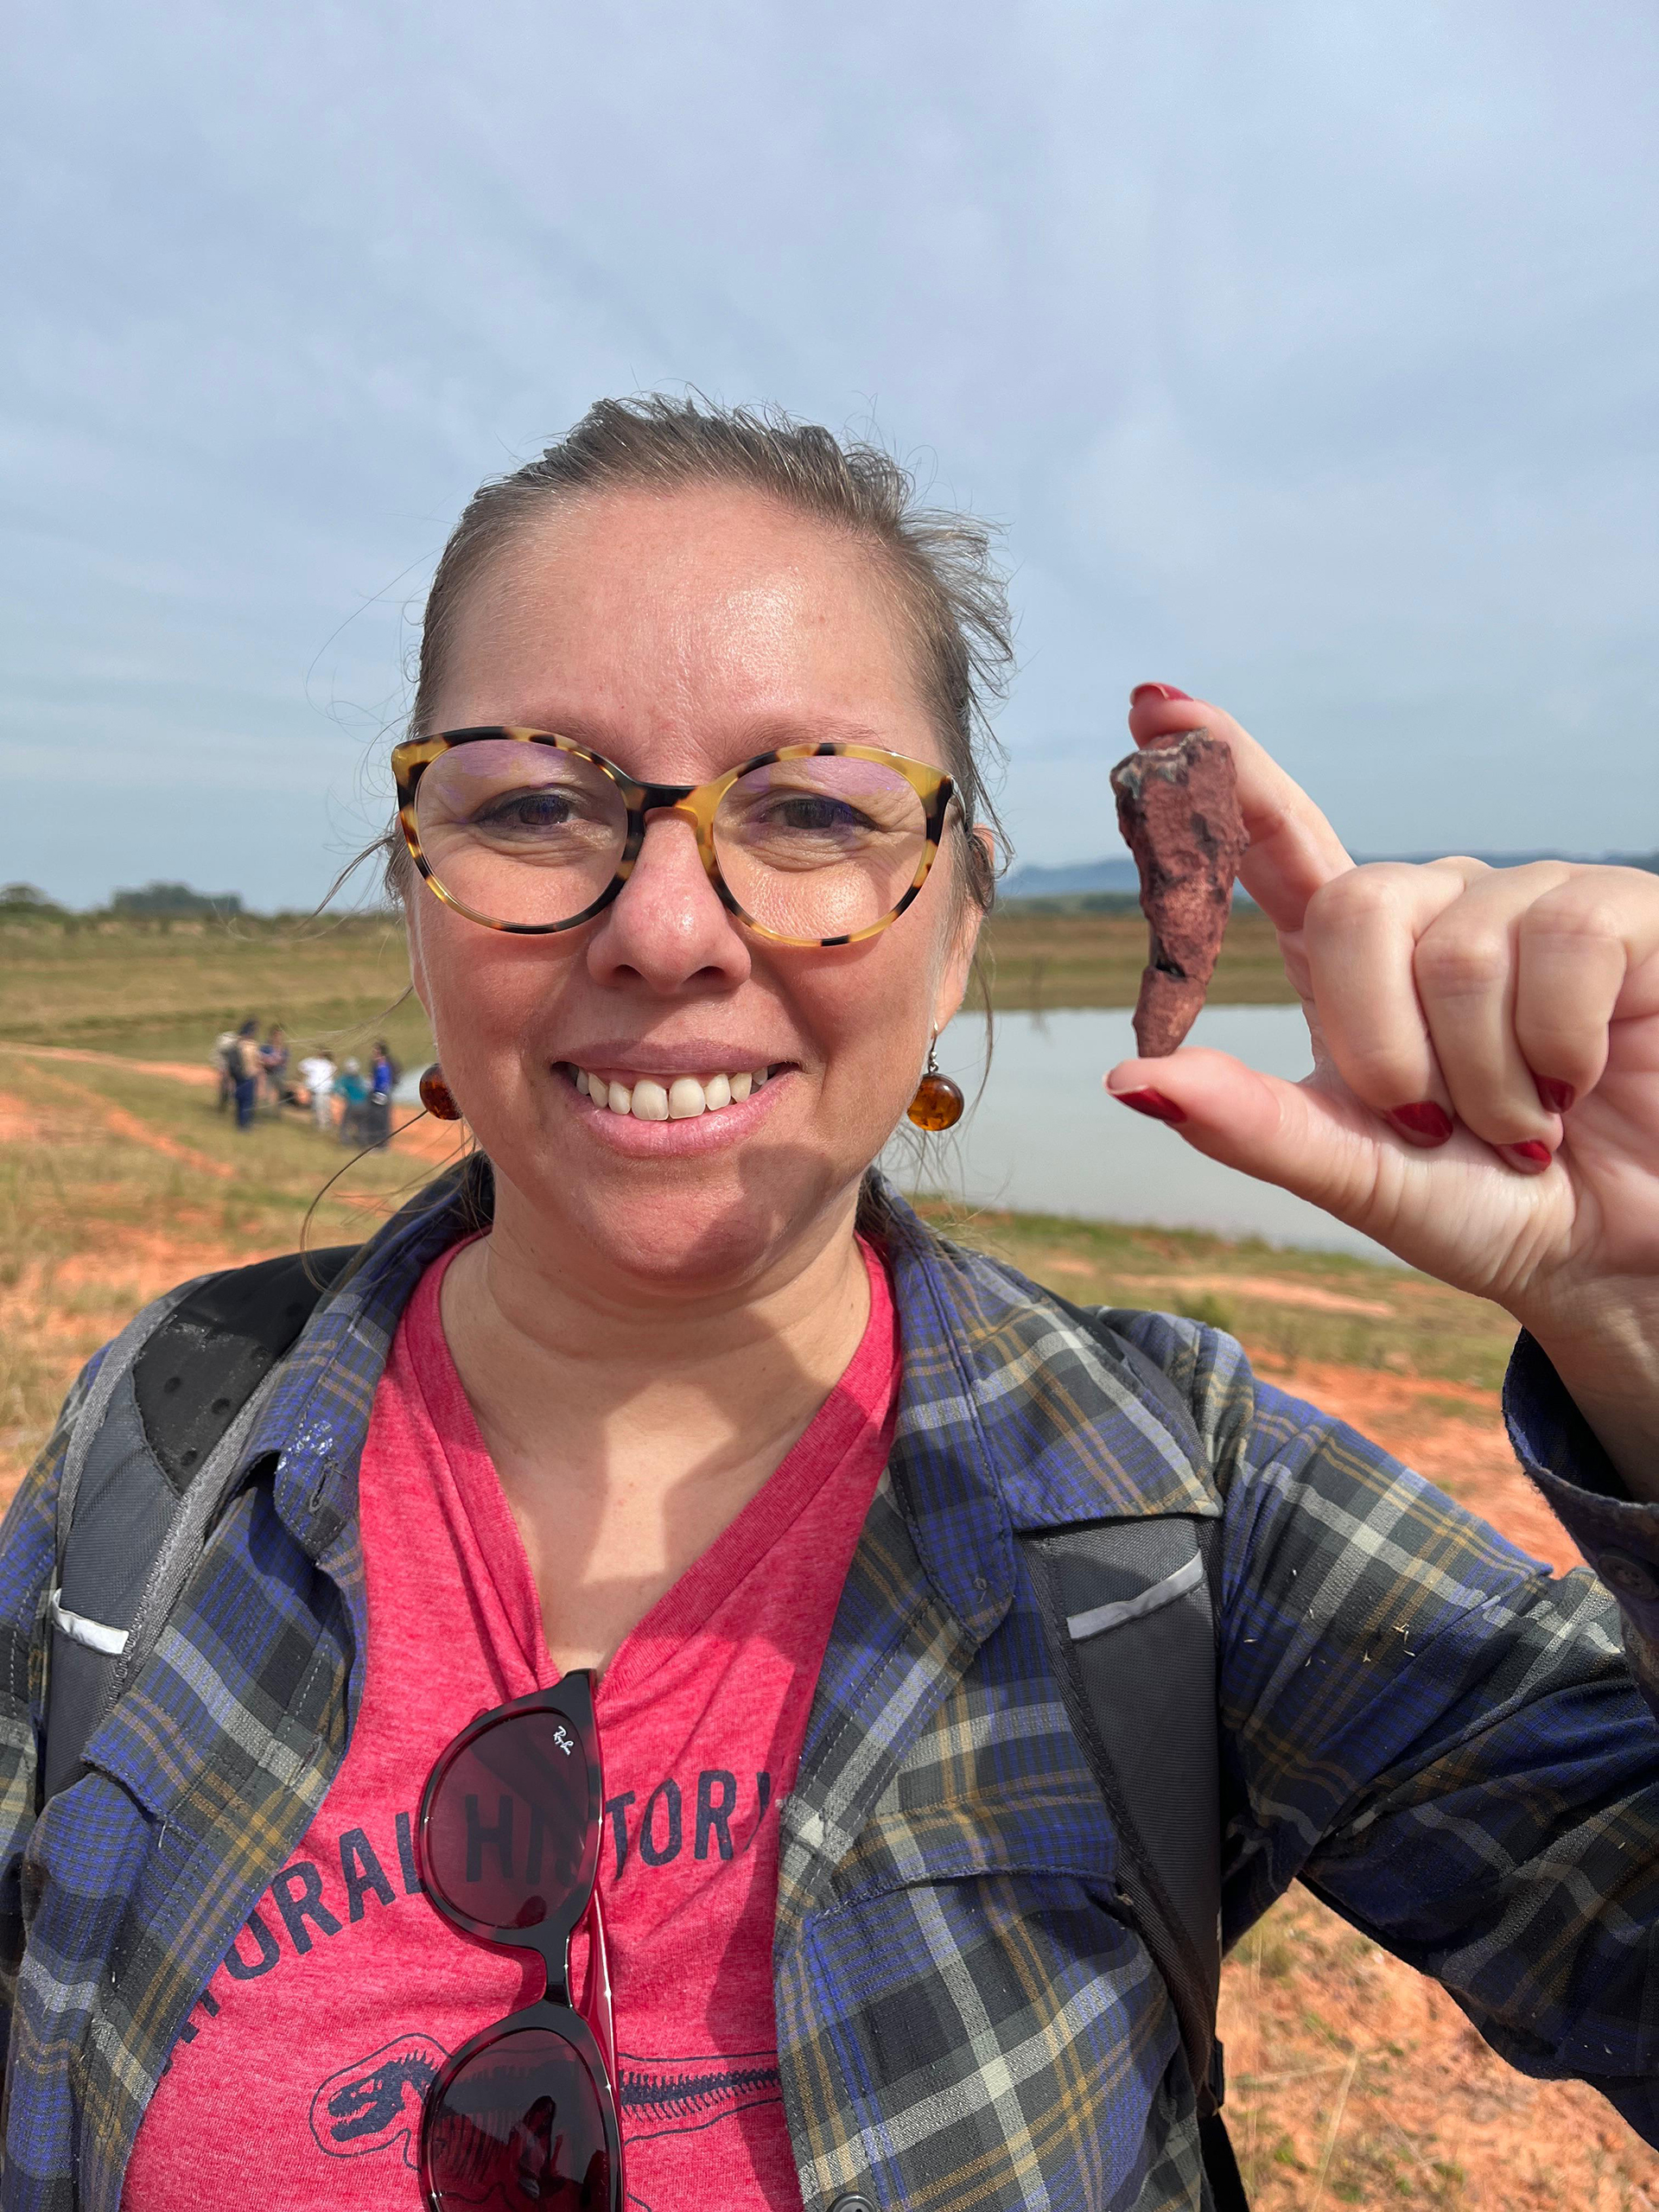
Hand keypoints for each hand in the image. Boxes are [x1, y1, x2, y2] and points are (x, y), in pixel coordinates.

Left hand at [1106, 690, 1658, 1489]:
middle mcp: (1438, 913)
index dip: (1225, 771)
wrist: (1624, 1253)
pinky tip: (1582, 1080)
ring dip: (1484, 1076)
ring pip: (1460, 950)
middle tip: (1436, 1125)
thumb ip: (1251, 1126)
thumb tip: (1126, 1080)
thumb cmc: (1494, 1208)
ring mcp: (1532, 904)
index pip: (1278, 844)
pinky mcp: (1626, 912)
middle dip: (1384, 1045)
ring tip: (1527, 1123)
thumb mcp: (1361, 1176)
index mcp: (1358, 962)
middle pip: (1358, 906)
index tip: (1151, 704)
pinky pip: (1564, 941)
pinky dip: (1559, 1045)